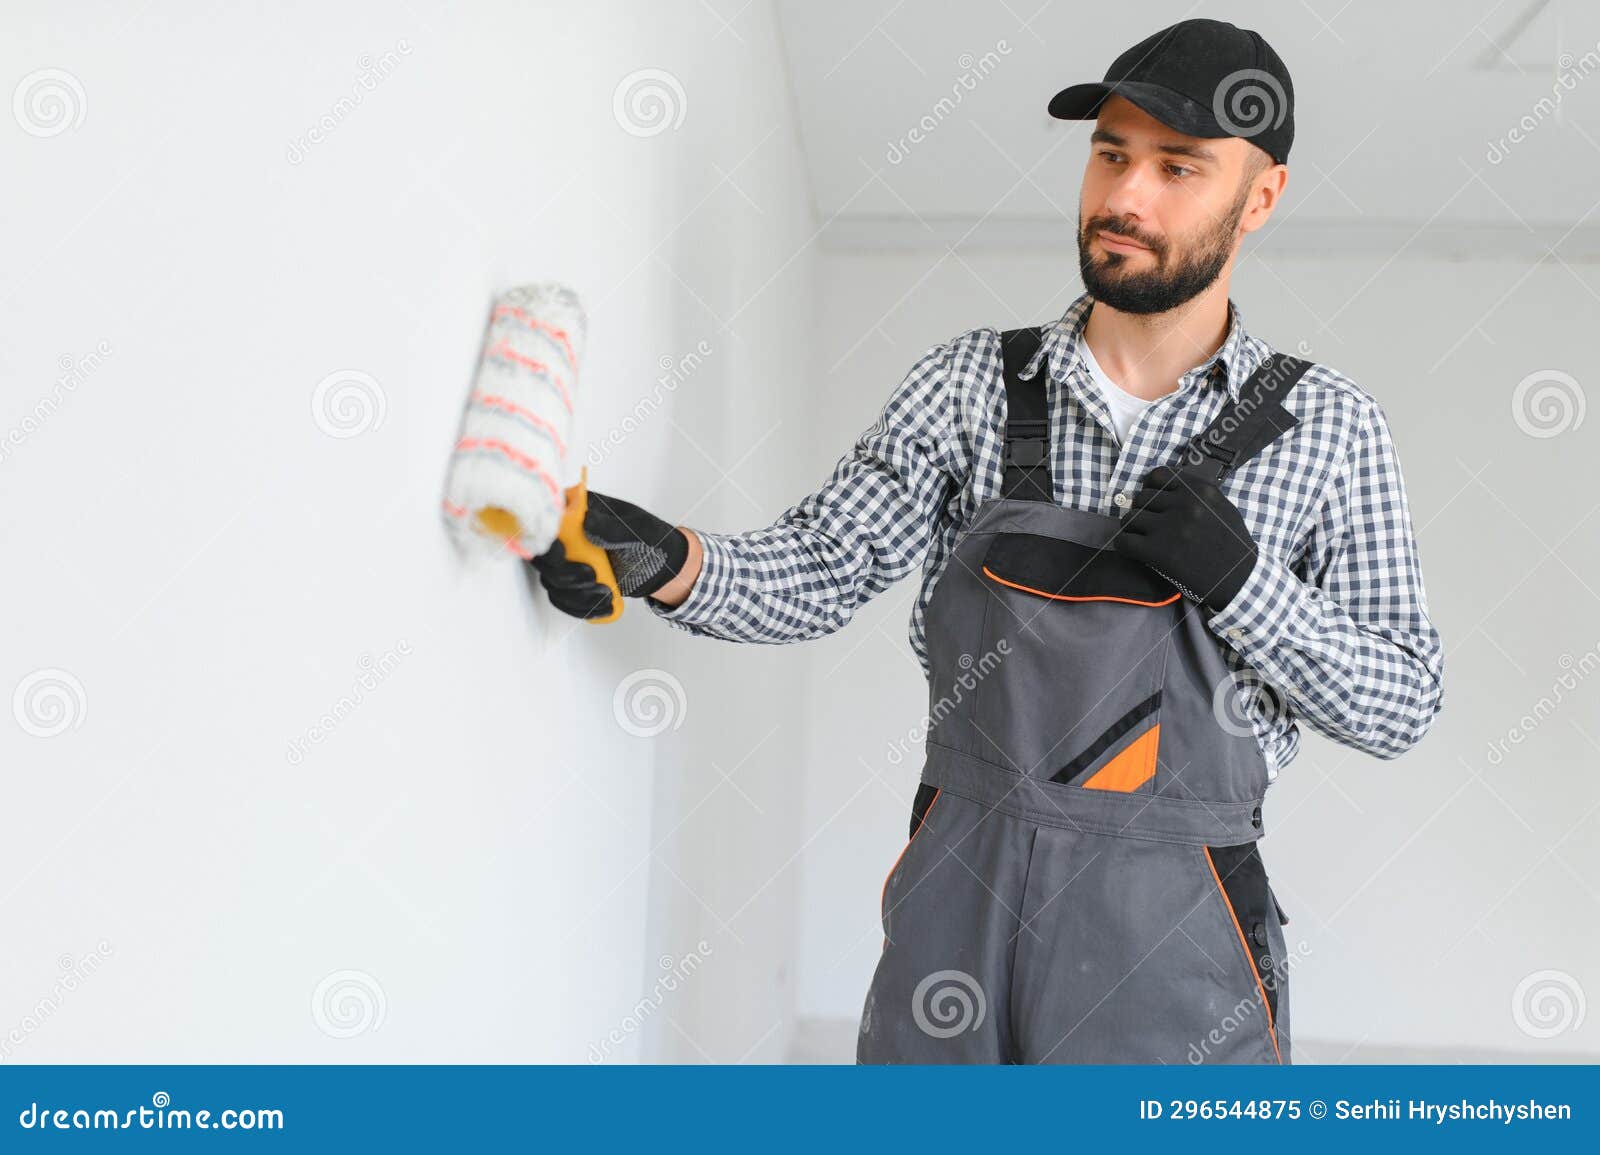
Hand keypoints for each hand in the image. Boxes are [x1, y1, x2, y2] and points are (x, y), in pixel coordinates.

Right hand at [530, 491, 690, 618]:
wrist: (662, 567)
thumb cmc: (652, 540)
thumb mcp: (639, 530)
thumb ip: (613, 527)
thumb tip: (586, 521)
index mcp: (580, 511)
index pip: (548, 520)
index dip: (547, 538)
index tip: (561, 553)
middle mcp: (568, 535)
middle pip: (543, 556)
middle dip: (563, 573)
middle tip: (590, 576)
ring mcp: (569, 559)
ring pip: (552, 581)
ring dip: (575, 594)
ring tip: (606, 594)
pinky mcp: (574, 582)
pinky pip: (563, 599)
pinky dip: (581, 608)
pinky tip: (604, 605)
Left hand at [1111, 465, 1257, 612]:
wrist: (1239, 578)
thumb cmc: (1233, 544)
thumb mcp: (1222, 507)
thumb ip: (1196, 494)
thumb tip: (1164, 489)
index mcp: (1199, 490)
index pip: (1158, 476)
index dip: (1150, 488)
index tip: (1152, 501)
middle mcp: (1183, 504)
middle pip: (1141, 498)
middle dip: (1141, 510)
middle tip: (1147, 525)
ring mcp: (1169, 527)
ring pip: (1129, 518)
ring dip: (1131, 528)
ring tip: (1141, 539)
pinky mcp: (1157, 551)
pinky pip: (1124, 541)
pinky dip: (1124, 545)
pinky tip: (1133, 551)